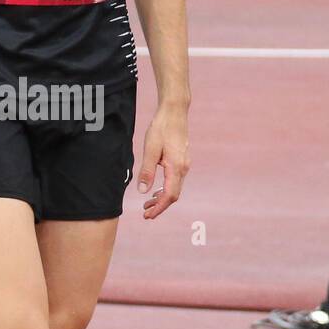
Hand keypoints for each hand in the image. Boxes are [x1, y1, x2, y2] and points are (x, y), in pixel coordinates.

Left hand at [136, 102, 189, 218]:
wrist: (174, 112)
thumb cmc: (161, 128)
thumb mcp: (150, 149)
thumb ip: (147, 171)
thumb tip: (143, 191)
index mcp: (176, 167)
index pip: (169, 196)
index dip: (159, 208)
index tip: (148, 215)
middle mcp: (183, 168)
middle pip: (173, 195)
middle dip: (160, 206)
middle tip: (145, 213)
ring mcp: (184, 164)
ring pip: (175, 188)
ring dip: (162, 198)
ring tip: (148, 204)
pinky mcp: (182, 160)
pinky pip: (175, 181)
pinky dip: (166, 189)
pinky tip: (156, 190)